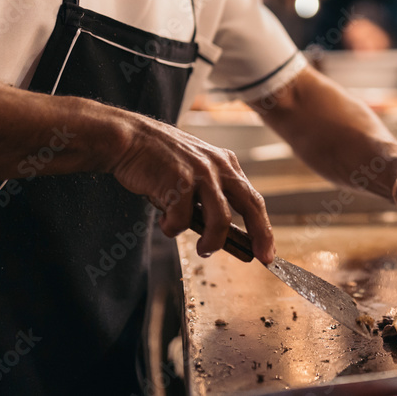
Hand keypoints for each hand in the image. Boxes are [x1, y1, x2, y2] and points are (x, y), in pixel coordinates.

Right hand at [108, 112, 274, 262]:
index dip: (263, 226)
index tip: (267, 249)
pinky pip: (182, 220)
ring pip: (220, 220)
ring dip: (212, 243)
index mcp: (226, 163)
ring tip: (203, 250)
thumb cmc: (160, 159)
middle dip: (260, 235)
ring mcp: (200, 173)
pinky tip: (164, 220)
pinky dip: (172, 228)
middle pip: (250, 206)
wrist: (130, 138)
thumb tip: (223, 232)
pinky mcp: (179, 182)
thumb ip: (212, 192)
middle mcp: (219, 166)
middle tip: (261, 257)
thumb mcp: (196, 167)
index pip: (253, 199)